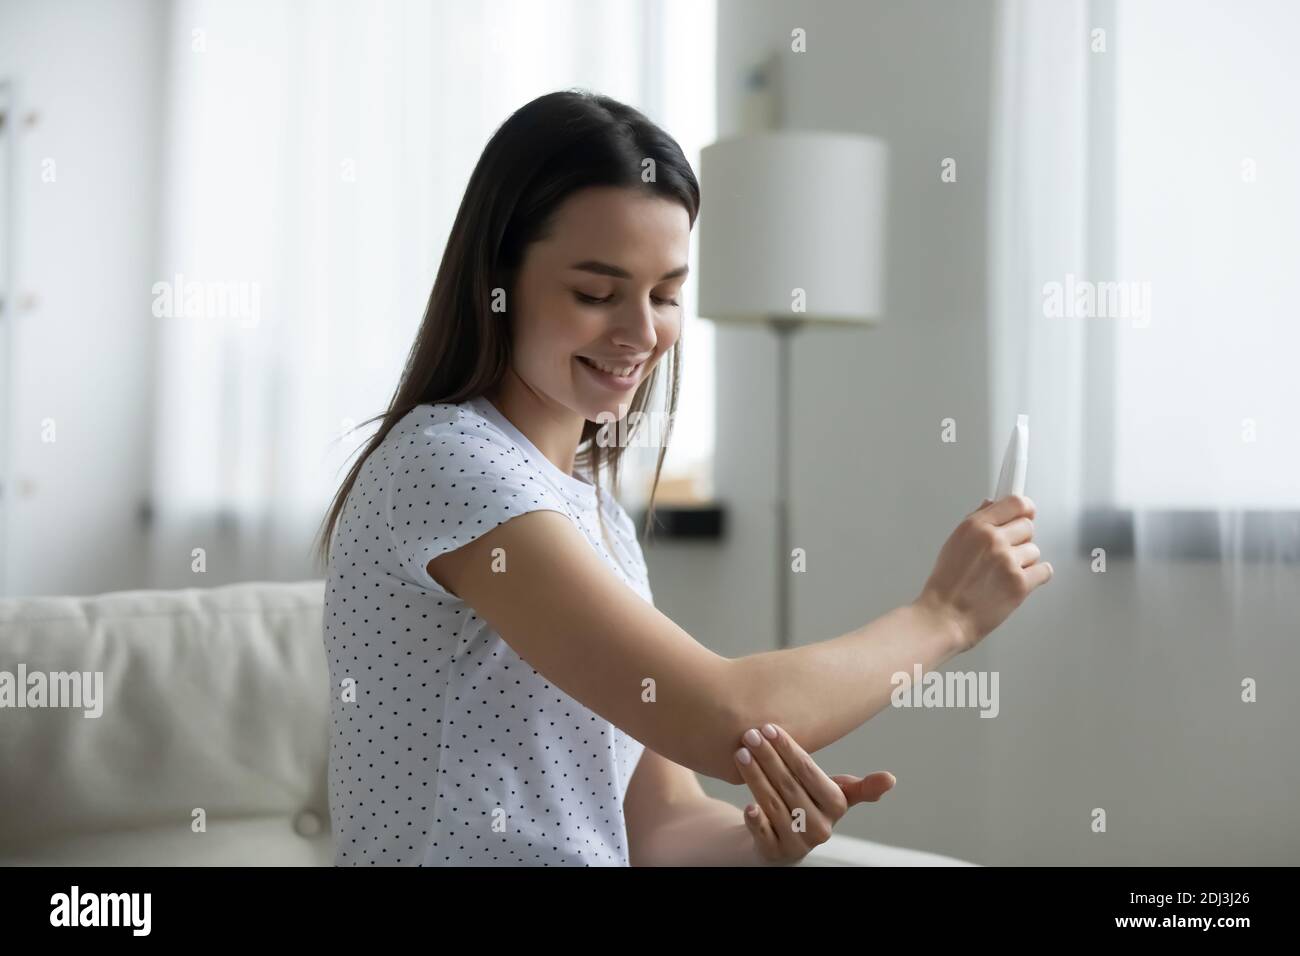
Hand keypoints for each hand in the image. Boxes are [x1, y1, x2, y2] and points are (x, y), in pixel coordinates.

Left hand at [733, 722, 895, 864]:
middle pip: (789, 786)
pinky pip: (764, 835)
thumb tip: (891, 779)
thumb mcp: (834, 795)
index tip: (769, 728)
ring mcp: (797, 842)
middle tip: (749, 734)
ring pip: (774, 805)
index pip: (810, 774)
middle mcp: (820, 827)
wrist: (782, 841)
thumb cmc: (809, 806)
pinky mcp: (775, 853)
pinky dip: (756, 820)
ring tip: (740, 752)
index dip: (790, 750)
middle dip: (768, 757)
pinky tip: (746, 804)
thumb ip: (858, 787)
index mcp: (835, 806)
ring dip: (756, 778)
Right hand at [915, 494, 1052, 651]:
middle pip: (1028, 526)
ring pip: (1034, 551)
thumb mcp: (954, 544)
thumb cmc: (945, 586)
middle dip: (1020, 539)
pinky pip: (1044, 571)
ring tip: (1003, 575)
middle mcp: (993, 540)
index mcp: (975, 527)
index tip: (1027, 511)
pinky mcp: (1020, 583)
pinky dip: (1035, 578)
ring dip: (1024, 562)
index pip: (1015, 503)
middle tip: (1006, 554)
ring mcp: (1008, 561)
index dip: (1025, 508)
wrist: (944, 618)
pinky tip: (1016, 583)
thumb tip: (991, 505)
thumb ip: (976, 522)